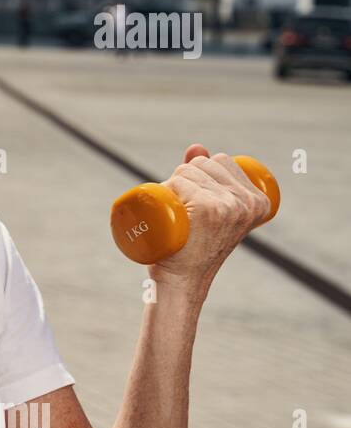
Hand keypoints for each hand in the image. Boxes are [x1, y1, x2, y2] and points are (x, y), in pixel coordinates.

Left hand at [146, 143, 271, 292]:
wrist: (181, 281)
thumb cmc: (192, 246)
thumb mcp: (209, 209)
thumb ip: (206, 176)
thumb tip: (197, 147)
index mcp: (259, 202)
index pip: (222, 160)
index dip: (202, 173)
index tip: (198, 200)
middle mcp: (248, 202)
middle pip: (204, 163)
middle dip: (185, 177)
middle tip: (183, 209)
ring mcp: (229, 205)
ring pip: (187, 171)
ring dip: (172, 185)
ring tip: (177, 213)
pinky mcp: (208, 208)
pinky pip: (178, 181)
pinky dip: (168, 189)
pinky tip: (173, 212)